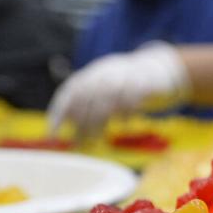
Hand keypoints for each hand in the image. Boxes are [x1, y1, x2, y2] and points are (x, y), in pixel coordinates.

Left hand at [47, 42, 191, 137]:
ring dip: (99, 122)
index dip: (59, 113)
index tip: (54, 134)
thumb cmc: (127, 88)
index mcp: (92, 75)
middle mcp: (105, 73)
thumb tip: (72, 135)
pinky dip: (126, 112)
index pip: (69, 92)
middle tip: (79, 143)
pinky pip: (131, 98)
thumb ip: (89, 110)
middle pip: (87, 98)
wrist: (158, 69)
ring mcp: (123, 75)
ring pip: (107, 99)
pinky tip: (124, 124)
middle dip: (81, 123)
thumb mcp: (106, 94)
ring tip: (96, 139)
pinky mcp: (143, 81)